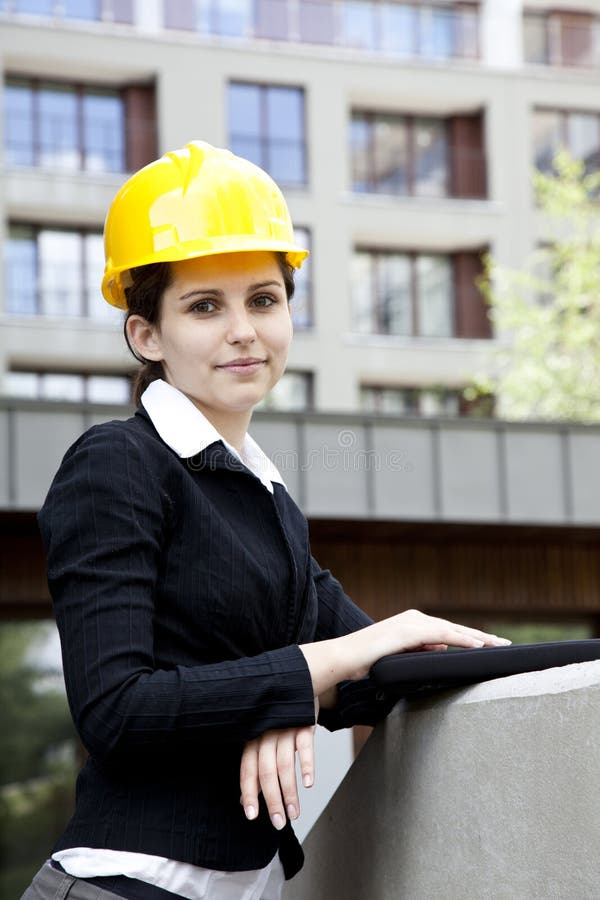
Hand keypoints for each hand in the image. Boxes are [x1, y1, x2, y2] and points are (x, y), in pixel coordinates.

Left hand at [240, 720, 315, 830]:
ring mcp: (285, 730)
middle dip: (272, 800)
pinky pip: (304, 747)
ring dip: (290, 792)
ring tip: (294, 813)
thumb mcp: (262, 742)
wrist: (297, 689)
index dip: (249, 793)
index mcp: (253, 740)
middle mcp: (266, 735)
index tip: (252, 816)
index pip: (248, 770)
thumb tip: (244, 801)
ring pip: (285, 765)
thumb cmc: (277, 722)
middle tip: (278, 822)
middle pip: (266, 772)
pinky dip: (307, 766)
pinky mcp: (303, 725)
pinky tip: (309, 784)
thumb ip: (256, 770)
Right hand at [300, 609, 511, 694]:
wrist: (344, 659)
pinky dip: (462, 639)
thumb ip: (420, 650)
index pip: (448, 631)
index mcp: (413, 624)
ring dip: (478, 638)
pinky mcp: (410, 630)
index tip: (491, 646)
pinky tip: (478, 645)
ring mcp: (413, 622)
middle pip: (456, 628)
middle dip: (482, 637)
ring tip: (500, 646)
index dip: (471, 638)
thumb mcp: (399, 657)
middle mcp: (415, 619)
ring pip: (453, 630)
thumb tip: (442, 649)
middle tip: (506, 645)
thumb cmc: (367, 662)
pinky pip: (443, 635)